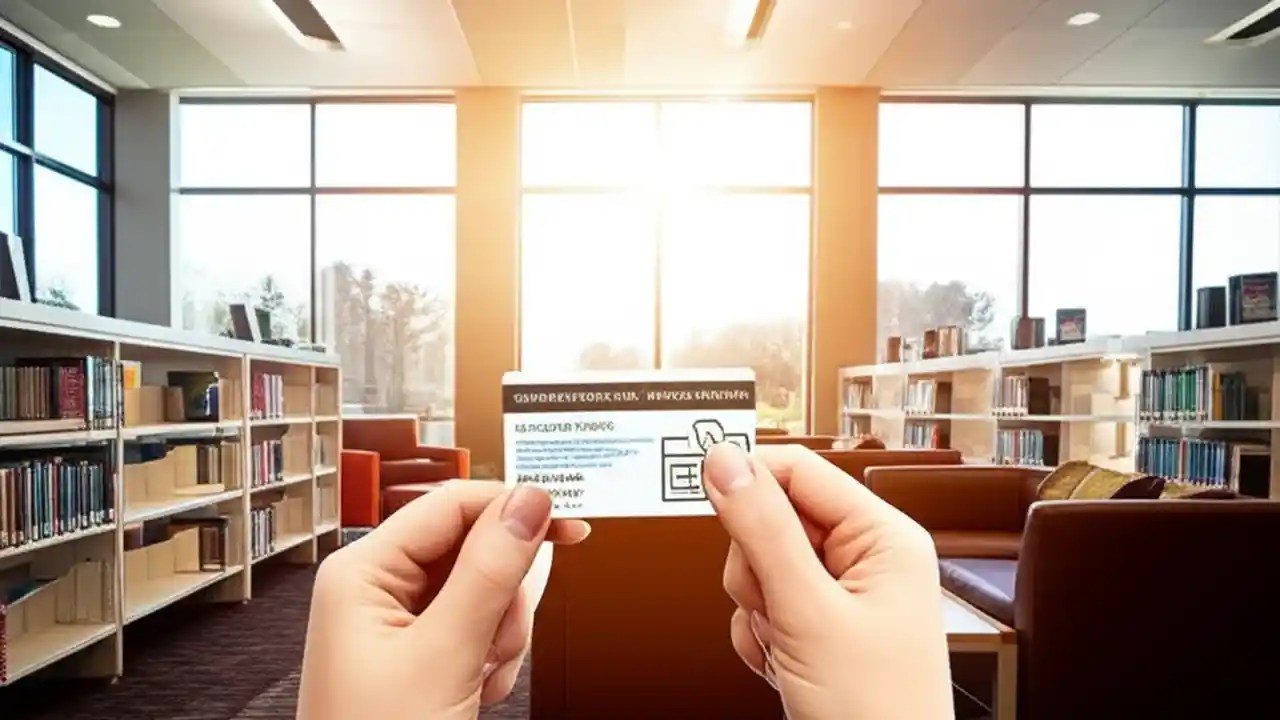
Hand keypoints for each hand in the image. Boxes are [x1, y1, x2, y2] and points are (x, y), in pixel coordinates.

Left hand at [297, 482, 590, 719]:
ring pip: (485, 594)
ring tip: (475, 680)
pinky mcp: (421, 654)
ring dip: (498, 638)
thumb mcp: (444, 656)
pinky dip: (491, 660)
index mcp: (361, 572)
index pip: (450, 505)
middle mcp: (376, 589)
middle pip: (474, 551)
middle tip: (491, 644)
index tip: (568, 526)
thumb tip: (529, 502)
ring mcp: (399, 624)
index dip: (511, 509)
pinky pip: (480, 630)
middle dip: (500, 600)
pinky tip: (472, 693)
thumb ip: (490, 572)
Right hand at [703, 444, 952, 719]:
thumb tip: (725, 461)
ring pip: (757, 568)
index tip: (708, 492)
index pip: (799, 471)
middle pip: (769, 520)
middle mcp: (864, 559)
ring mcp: (838, 597)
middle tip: (781, 608)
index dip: (751, 482)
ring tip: (790, 646)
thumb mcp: (809, 612)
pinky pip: (758, 610)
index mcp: (883, 536)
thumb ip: (762, 531)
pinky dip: (759, 640)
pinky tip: (787, 666)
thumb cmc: (879, 712)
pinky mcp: (815, 629)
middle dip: (757, 570)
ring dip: (757, 611)